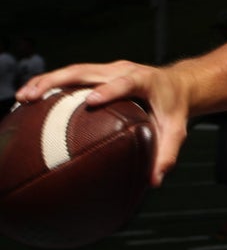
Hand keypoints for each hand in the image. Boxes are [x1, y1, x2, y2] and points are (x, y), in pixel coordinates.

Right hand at [16, 61, 190, 186]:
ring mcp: (110, 69)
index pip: (126, 82)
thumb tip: (154, 180)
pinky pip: (73, 76)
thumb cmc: (175, 108)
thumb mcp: (177, 130)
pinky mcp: (100, 73)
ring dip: (47, 81)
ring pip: (75, 71)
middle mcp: (124, 70)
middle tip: (33, 97)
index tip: (91, 101)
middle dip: (58, 81)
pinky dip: (51, 84)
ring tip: (24, 98)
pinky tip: (31, 98)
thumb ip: (167, 153)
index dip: (110, 90)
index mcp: (145, 80)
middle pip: (88, 70)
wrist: (179, 84)